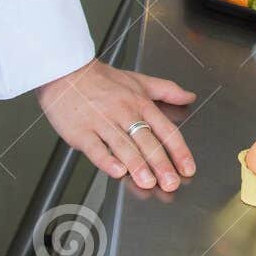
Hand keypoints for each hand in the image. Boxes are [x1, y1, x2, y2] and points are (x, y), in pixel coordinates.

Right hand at [37, 59, 196, 191]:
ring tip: (148, 182)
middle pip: (147, 141)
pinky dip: (106, 160)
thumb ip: (167, 90)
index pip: (165, 129)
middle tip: (171, 183)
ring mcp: (102, 123)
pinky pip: (96, 148)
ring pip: (123, 145)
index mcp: (140, 103)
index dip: (178, 150)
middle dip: (161, 164)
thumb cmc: (101, 79)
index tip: (187, 168)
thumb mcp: (139, 81)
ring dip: (137, 165)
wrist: (66, 72)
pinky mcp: (81, 132)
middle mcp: (124, 113)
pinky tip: (117, 171)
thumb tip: (190, 97)